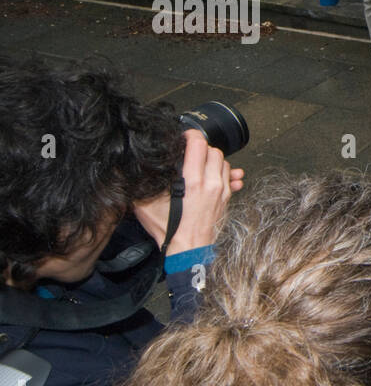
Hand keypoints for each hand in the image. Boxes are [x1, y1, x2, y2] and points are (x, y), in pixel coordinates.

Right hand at [133, 130, 243, 255]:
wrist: (188, 250)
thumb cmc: (169, 230)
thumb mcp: (145, 205)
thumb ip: (140, 184)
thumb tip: (125, 169)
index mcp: (192, 181)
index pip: (198, 144)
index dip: (190, 135)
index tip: (184, 137)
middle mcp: (211, 183)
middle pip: (214, 151)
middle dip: (202, 148)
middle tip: (190, 152)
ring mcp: (221, 191)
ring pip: (224, 163)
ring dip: (212, 160)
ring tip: (199, 164)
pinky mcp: (227, 199)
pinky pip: (231, 178)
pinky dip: (225, 173)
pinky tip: (217, 175)